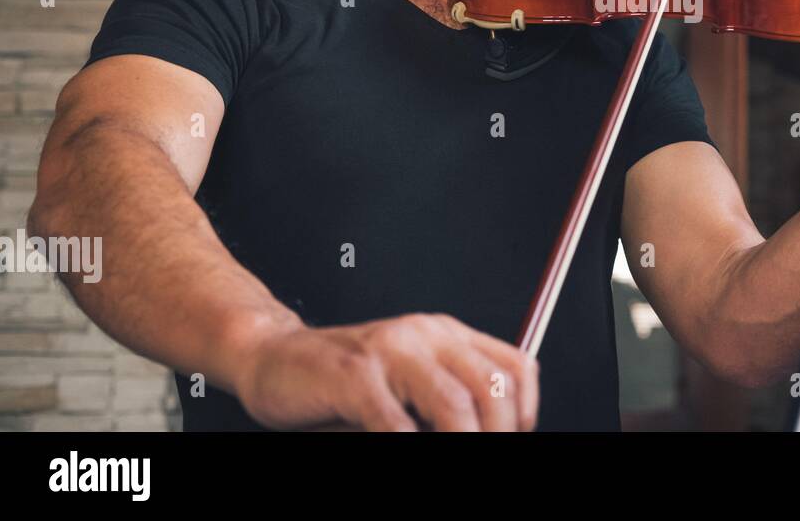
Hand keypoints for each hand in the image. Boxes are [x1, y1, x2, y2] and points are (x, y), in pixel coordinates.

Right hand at [235, 313, 539, 430]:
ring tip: (451, 464)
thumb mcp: (407, 385)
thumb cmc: (341, 381)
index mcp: (446, 335)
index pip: (514, 367)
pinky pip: (397, 423)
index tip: (518, 438)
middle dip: (496, 436)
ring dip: (462, 445)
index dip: (525, 413)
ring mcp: (391, 351)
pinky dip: (408, 447)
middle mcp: (426, 335)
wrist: (273, 357)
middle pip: (492, 389)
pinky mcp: (355, 375)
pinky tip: (404, 454)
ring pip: (455, 405)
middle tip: (484, 459)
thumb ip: (444, 402)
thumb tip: (488, 432)